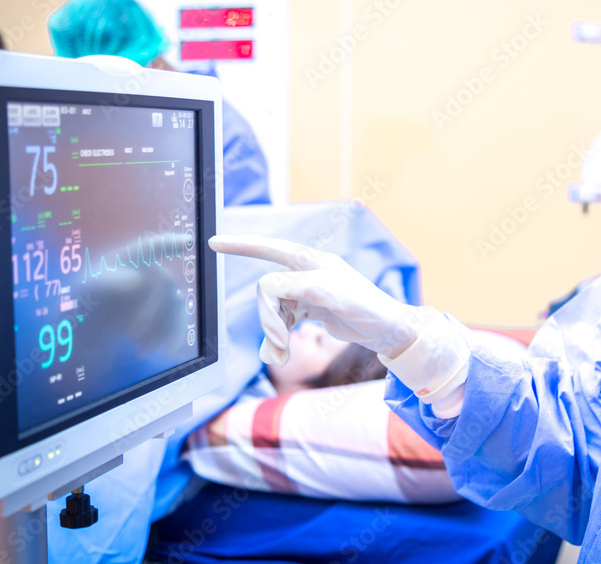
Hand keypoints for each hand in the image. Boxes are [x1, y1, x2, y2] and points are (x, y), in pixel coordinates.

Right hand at [208, 235, 424, 364]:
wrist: (387, 331)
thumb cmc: (366, 307)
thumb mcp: (332, 295)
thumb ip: (298, 286)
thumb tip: (268, 287)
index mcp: (311, 261)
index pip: (269, 248)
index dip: (241, 246)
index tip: (214, 243)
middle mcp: (306, 272)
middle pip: (267, 291)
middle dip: (268, 320)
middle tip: (281, 346)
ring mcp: (306, 291)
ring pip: (272, 309)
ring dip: (273, 333)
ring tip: (282, 357)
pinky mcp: (309, 308)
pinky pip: (281, 320)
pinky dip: (277, 337)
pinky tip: (280, 354)